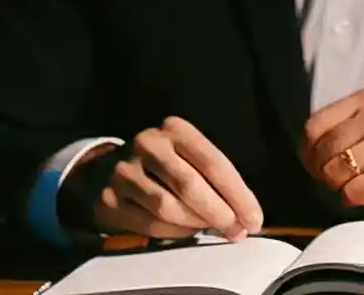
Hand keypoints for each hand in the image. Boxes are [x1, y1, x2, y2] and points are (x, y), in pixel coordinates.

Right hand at [62, 117, 263, 241]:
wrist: (109, 169)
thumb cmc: (166, 165)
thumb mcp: (190, 157)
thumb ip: (215, 180)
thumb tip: (244, 217)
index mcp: (176, 129)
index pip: (212, 162)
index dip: (237, 194)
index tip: (254, 219)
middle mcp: (148, 144)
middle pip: (190, 184)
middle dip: (219, 213)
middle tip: (237, 232)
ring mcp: (125, 171)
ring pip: (168, 207)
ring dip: (196, 224)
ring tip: (210, 229)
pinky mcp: (109, 199)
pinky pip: (149, 223)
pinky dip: (173, 233)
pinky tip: (185, 232)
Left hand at [300, 85, 363, 209]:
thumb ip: (362, 120)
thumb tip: (320, 148)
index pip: (317, 123)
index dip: (308, 149)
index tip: (312, 162)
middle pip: (323, 150)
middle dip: (320, 171)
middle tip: (331, 182)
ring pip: (335, 172)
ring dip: (337, 186)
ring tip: (351, 188)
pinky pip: (355, 192)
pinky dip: (352, 200)